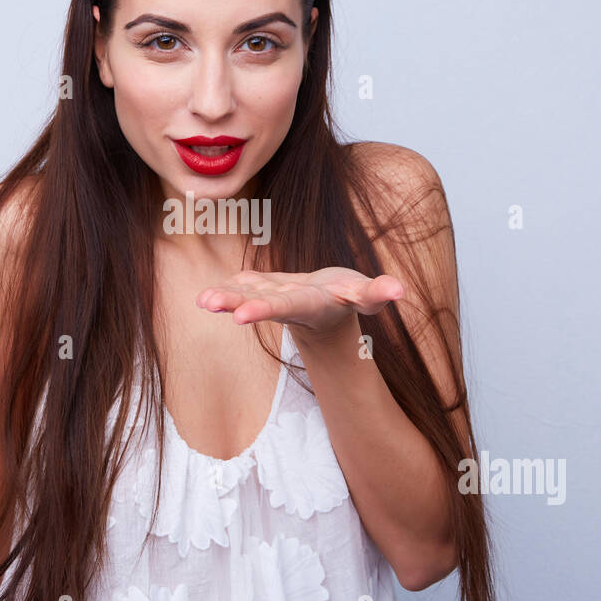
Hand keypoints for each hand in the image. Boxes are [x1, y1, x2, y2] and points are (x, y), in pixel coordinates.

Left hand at [195, 267, 404, 342]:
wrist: (332, 307)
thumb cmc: (351, 299)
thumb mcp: (366, 297)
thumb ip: (380, 292)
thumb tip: (399, 290)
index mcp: (309, 305)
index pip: (285, 306)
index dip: (263, 308)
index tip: (240, 315)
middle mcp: (288, 303)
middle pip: (259, 302)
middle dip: (236, 303)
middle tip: (208, 303)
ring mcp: (275, 296)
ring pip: (247, 294)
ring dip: (225, 296)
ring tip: (201, 301)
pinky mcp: (269, 286)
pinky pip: (248, 285)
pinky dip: (233, 286)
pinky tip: (206, 297)